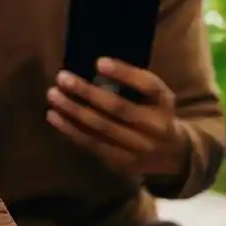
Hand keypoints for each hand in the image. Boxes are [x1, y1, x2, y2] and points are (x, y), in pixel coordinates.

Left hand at [46, 57, 186, 176]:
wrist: (172, 155)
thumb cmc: (154, 113)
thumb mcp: (155, 95)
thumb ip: (133, 83)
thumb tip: (94, 66)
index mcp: (164, 102)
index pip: (147, 85)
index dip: (124, 73)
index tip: (99, 62)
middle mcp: (155, 126)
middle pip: (119, 108)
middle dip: (87, 92)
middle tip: (62, 77)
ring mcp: (138, 148)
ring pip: (101, 128)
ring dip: (73, 111)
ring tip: (53, 95)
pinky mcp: (122, 162)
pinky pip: (92, 144)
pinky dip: (71, 130)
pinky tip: (54, 117)